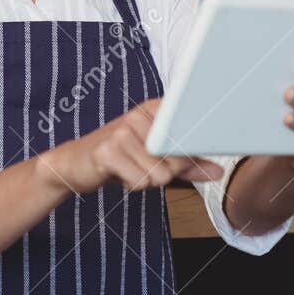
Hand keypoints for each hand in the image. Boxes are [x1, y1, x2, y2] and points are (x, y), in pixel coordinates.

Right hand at [40, 100, 220, 193]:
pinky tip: (119, 174)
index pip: (190, 132)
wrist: (73, 163)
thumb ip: (187, 164)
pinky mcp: (108, 151)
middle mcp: (139, 115)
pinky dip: (133, 185)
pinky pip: (141, 181)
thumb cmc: (119, 158)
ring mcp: (122, 131)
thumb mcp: (155, 158)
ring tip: (129, 169)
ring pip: (161, 174)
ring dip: (147, 181)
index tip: (199, 150)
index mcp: (155, 109)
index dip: (195, 149)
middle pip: (177, 159)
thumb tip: (219, 172)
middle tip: (143, 165)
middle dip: (166, 172)